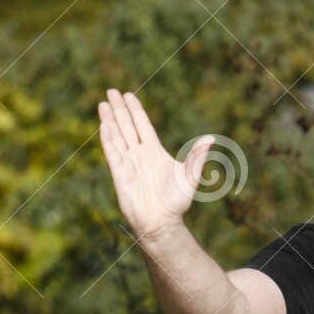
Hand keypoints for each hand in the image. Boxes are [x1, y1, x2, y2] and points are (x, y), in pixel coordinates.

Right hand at [97, 87, 214, 242]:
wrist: (162, 222)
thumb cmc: (177, 202)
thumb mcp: (189, 176)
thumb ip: (197, 156)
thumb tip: (210, 138)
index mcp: (154, 151)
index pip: (142, 125)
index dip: (135, 110)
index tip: (128, 95)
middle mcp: (139, 155)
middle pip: (127, 126)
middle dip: (119, 109)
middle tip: (111, 91)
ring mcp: (129, 163)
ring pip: (117, 136)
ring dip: (110, 120)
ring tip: (103, 103)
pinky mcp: (120, 174)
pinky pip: (113, 153)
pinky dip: (108, 138)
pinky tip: (103, 125)